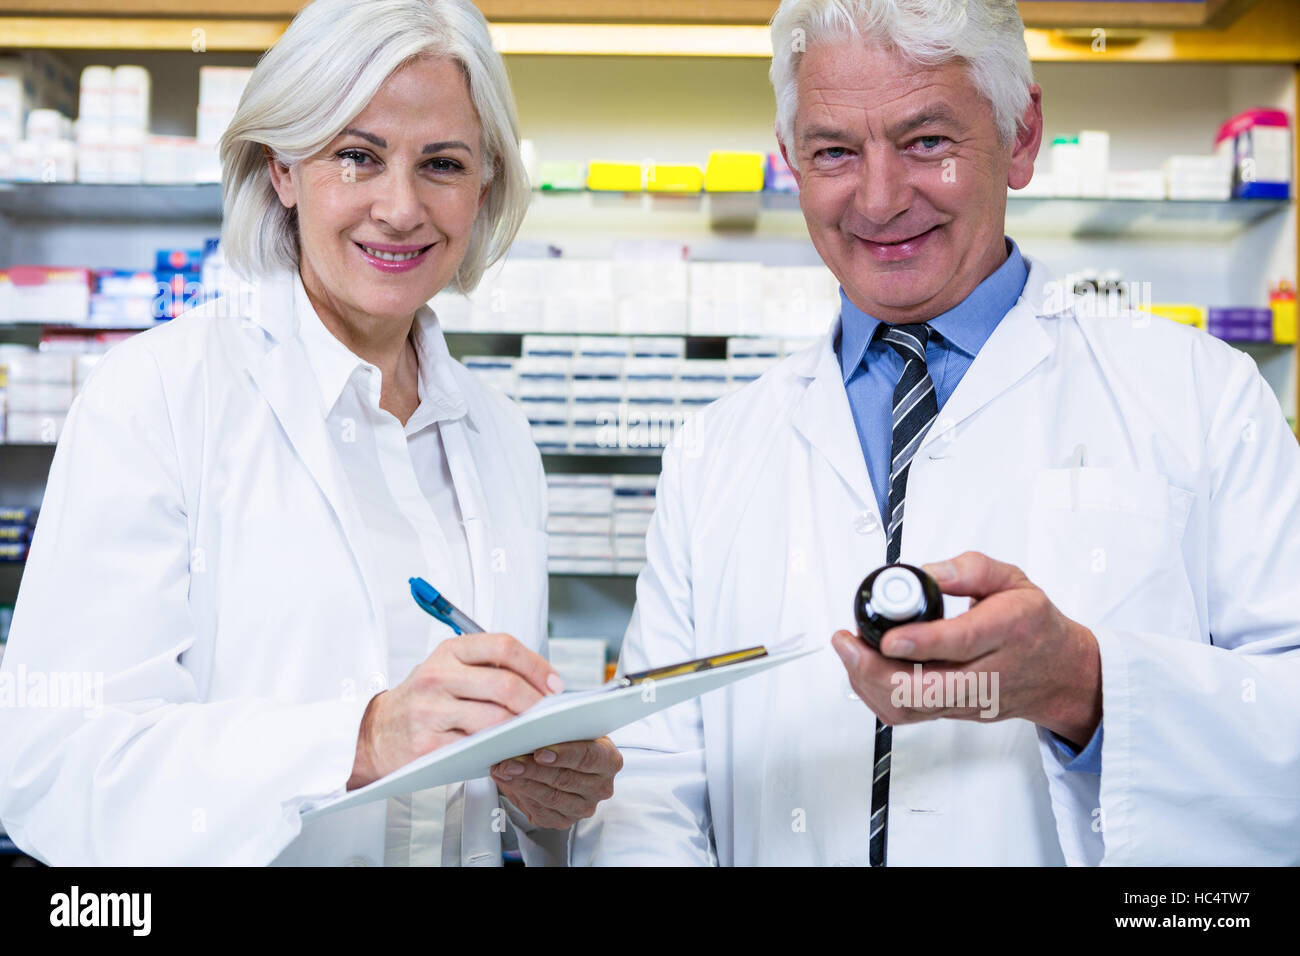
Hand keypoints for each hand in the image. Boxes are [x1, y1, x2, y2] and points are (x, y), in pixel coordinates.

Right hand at [348, 633, 561, 789]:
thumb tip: (540, 682)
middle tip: (550, 714)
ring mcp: (432, 710)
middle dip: (536, 702)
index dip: (536, 664)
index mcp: (450, 651)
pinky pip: (476, 747)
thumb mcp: (449, 667)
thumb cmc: (423, 698)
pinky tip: (510, 749)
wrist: (376, 731)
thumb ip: (488, 668)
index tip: (554, 683)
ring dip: (522, 729)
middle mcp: (439, 676)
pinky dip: (500, 750)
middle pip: (504, 685)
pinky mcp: (429, 743)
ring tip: (535, 733)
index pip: (502, 647)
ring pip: (494, 719)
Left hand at [490, 737, 622, 828]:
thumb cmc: (570, 741)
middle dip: (533, 769)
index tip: (539, 752)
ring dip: (523, 783)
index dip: (563, 755)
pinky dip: (522, 795)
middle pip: (565, 779)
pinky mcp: (565, 820)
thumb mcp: (572, 727)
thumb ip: (559, 726)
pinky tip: (509, 783)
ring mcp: (584, 807)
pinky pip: (541, 811)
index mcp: (609, 760)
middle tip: (510, 761)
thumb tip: (532, 722)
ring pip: (551, 797)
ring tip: (503, 770)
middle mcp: (601, 787)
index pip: (588, 757)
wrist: (567, 760)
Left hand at [832, 551, 1101, 746]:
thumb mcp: (1012, 580)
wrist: (1059, 673)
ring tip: (849, 651)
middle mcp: (988, 673)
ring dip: (869, 683)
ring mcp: (969, 699)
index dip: (920, 643)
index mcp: (1007, 631)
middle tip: (848, 641)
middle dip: (876, 670)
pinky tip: (863, 671)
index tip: (887, 636)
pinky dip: (877, 695)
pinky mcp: (953, 712)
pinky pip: (908, 715)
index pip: (962, 642)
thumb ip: (970, 569)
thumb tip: (927, 572)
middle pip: (927, 689)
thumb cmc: (1032, 624)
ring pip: (911, 708)